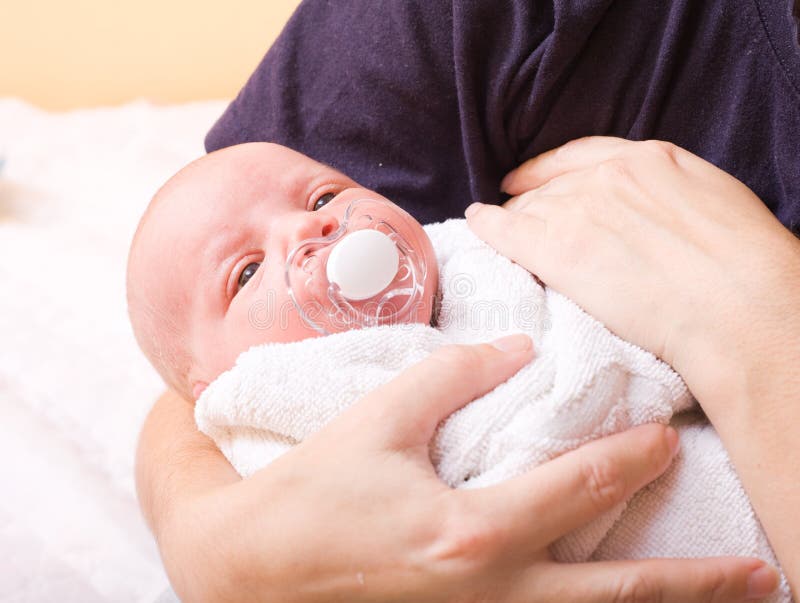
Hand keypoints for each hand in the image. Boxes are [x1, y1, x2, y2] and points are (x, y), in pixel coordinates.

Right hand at [151, 336, 776, 601]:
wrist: (257, 569)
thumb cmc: (317, 492)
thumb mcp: (380, 419)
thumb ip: (453, 375)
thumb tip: (518, 349)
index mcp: (474, 533)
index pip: (579, 488)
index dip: (631, 458)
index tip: (668, 432)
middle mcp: (493, 594)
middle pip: (618, 594)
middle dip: (693, 579)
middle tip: (757, 569)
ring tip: (724, 599)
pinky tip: (618, 599)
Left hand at [466, 136, 799, 405]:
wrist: (739, 308)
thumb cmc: (747, 265)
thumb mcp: (715, 203)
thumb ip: (671, 196)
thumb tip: (656, 210)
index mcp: (650, 160)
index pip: (581, 157)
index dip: (549, 168)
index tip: (530, 177)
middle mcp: (607, 179)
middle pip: (551, 187)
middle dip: (531, 201)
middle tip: (518, 217)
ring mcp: (579, 212)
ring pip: (529, 209)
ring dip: (512, 218)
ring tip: (498, 227)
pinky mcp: (558, 252)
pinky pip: (507, 230)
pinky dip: (486, 225)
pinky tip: (474, 223)